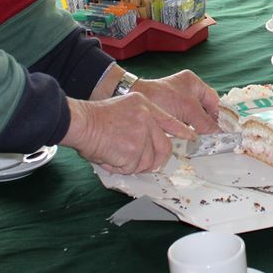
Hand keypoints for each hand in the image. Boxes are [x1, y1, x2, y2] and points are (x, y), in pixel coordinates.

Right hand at [61, 94, 195, 173]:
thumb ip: (140, 119)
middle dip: (157, 160)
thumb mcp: (125, 107)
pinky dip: (121, 167)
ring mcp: (142, 134)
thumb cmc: (95, 118)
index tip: (191, 137)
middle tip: (146, 164)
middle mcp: (147, 118)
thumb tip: (148, 141)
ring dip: (133, 164)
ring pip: (148, 160)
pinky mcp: (134, 150)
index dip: (181, 131)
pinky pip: (133, 167)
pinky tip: (110, 157)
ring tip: (116, 155)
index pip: (170, 120)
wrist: (82, 122)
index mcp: (145, 105)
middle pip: (164, 146)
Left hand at [135, 70, 219, 134]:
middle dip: (209, 125)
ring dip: (198, 130)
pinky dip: (187, 133)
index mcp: (193, 83)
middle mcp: (187, 91)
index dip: (220, 115)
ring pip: (195, 120)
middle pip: (205, 111)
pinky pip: (184, 125)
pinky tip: (190, 142)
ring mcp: (177, 103)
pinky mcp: (169, 114)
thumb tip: (218, 134)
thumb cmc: (160, 99)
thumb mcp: (187, 109)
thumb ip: (205, 121)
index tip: (226, 130)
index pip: (214, 101)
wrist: (133, 104)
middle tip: (215, 139)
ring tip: (204, 142)